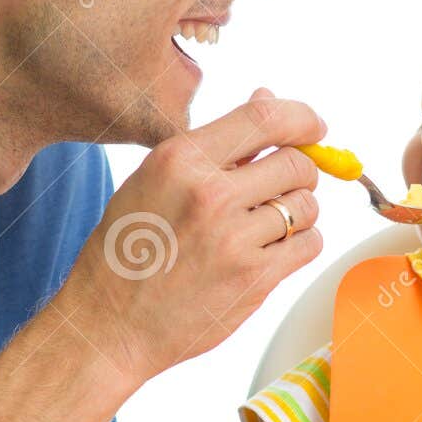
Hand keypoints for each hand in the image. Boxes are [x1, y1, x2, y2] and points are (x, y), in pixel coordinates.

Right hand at [62, 88, 325, 385]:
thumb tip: (267, 96)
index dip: (301, 118)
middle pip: (296, 163)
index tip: (314, 127)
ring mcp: (234, 239)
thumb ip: (214, 144)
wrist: (108, 325)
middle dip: (299, 172)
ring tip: (267, 224)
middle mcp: (209, 194)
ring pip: (306, 206)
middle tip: (283, 186)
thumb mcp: (155, 180)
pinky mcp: (253, 280)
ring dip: (298, 211)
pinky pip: (309, 245)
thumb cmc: (128, 248)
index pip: (264, 118)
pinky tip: (272, 250)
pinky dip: (301, 244)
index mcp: (180, 159)